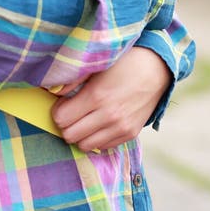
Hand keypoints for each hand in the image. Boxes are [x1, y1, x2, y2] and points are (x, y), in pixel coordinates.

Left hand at [51, 47, 171, 152]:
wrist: (156, 69)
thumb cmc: (123, 63)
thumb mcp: (97, 65)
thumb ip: (73, 79)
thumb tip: (53, 91)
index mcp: (97, 96)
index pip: (61, 118)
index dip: (58, 110)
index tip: (63, 103)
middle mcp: (109, 115)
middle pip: (70, 135)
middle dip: (66, 124)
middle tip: (71, 112)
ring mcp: (120, 128)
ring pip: (84, 145)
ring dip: (80, 134)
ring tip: (84, 119)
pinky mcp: (130, 134)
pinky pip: (102, 147)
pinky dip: (96, 138)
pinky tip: (99, 123)